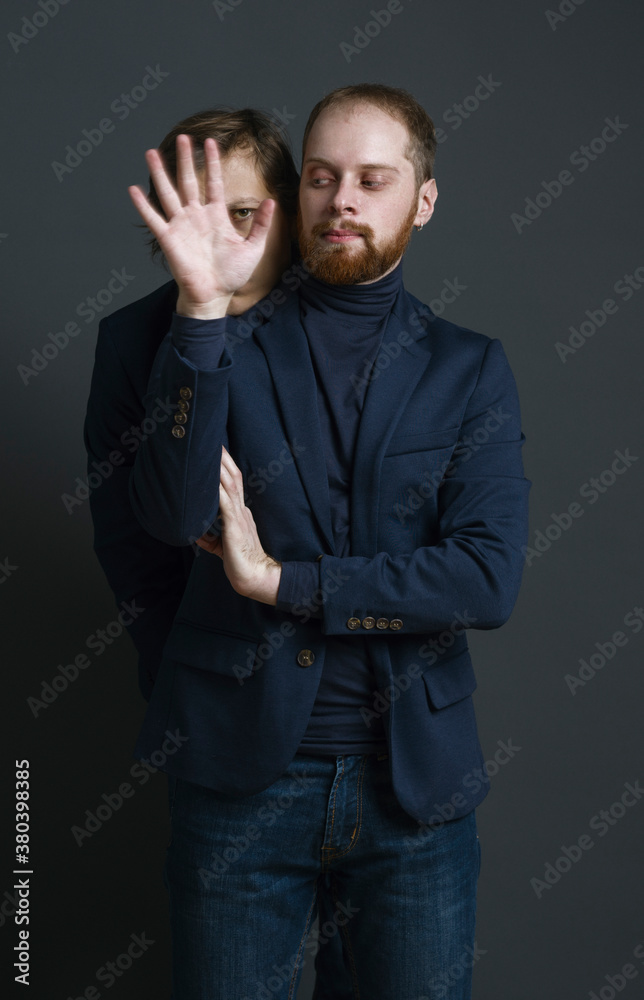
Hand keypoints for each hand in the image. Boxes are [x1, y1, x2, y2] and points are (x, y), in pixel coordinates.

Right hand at [127, 135, 274, 317]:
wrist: (215, 296)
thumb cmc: (233, 275)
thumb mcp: (253, 248)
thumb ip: (261, 225)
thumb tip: (272, 202)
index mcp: (215, 216)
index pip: (212, 182)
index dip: (211, 163)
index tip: (209, 142)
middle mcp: (196, 216)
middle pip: (187, 181)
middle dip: (184, 159)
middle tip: (182, 137)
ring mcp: (181, 226)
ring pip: (168, 193)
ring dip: (159, 173)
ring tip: (151, 152)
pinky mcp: (169, 239)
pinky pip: (154, 219)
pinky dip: (143, 205)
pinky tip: (133, 189)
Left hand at [196, 446, 280, 604]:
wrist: (256, 577)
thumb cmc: (239, 563)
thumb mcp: (220, 546)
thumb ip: (209, 537)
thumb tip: (194, 533)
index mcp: (238, 513)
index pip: (231, 484)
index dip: (224, 466)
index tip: (215, 450)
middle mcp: (240, 510)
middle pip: (232, 476)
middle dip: (223, 457)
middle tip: (213, 438)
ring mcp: (238, 516)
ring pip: (230, 484)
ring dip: (220, 466)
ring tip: (212, 448)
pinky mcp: (234, 526)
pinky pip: (224, 504)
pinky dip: (217, 489)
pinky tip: (210, 478)